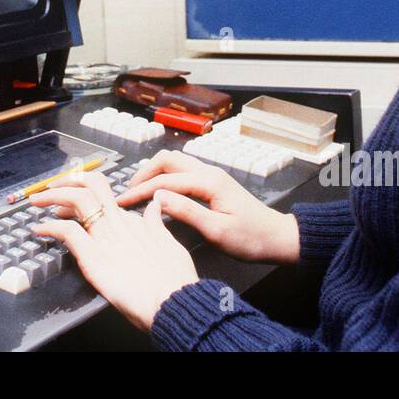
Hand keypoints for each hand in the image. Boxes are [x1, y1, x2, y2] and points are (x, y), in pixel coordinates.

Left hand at [30, 170, 198, 331]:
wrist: (172, 301)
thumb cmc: (175, 281)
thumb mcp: (170, 245)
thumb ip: (157, 223)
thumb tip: (155, 205)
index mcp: (134, 221)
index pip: (105, 197)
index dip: (85, 196)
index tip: (71, 205)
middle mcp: (118, 223)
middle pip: (90, 187)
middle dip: (67, 181)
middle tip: (49, 187)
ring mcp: (104, 237)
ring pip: (76, 200)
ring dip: (52, 196)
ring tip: (37, 200)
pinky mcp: (93, 256)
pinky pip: (67, 231)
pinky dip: (50, 227)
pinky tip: (40, 229)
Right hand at [117, 150, 300, 264]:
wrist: (277, 238)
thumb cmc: (251, 239)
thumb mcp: (217, 231)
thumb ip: (186, 212)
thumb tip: (158, 197)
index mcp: (209, 181)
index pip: (165, 180)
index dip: (140, 190)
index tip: (121, 202)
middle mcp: (209, 172)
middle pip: (167, 160)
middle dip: (143, 174)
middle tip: (127, 194)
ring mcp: (211, 175)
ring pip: (175, 163)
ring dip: (154, 173)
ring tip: (138, 192)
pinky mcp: (213, 183)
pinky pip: (182, 172)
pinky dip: (165, 177)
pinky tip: (158, 194)